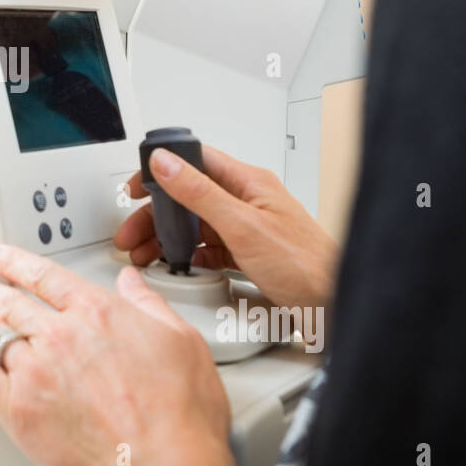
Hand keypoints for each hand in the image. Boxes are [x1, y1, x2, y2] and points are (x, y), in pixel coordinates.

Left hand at [0, 244, 236, 465]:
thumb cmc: (178, 416)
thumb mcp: (182, 342)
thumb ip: (150, 305)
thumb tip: (133, 282)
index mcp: (97, 313)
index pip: (45, 276)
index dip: (16, 262)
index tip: (0, 257)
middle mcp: (60, 335)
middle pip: (10, 301)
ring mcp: (34, 371)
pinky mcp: (18, 409)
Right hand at [114, 144, 337, 311]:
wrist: (333, 304)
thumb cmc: (305, 264)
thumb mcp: (243, 226)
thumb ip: (201, 193)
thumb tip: (166, 162)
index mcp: (248, 182)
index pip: (195, 160)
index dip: (161, 169)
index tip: (137, 186)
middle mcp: (247, 200)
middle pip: (189, 196)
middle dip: (156, 214)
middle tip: (132, 232)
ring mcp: (248, 227)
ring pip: (196, 224)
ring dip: (168, 236)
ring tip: (147, 253)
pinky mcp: (248, 252)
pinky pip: (209, 247)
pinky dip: (189, 255)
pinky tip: (178, 265)